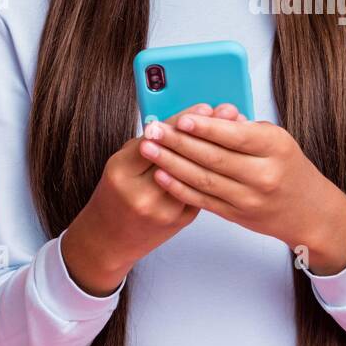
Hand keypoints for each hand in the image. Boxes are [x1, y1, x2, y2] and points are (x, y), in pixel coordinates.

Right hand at [60, 102, 241, 295]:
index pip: (157, 139)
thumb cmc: (114, 196)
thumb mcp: (121, 163)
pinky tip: (230, 155)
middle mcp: (143, 193)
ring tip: (236, 130)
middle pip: (180, 156)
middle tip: (228, 111)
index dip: (182, 120)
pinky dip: (215, 169)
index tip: (204, 106)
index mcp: (122, 173)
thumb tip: (186, 119)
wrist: (109, 240)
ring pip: (196, 174)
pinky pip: (201, 190)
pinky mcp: (181, 220)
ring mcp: (164, 210)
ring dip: (218, 149)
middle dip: (208, 130)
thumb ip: (149, 144)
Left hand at [136, 105, 345, 275]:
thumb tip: (207, 115)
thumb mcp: (277, 140)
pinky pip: (202, 199)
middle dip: (178, 142)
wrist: (308, 211)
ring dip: (171, 163)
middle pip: (214, 157)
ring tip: (149, 148)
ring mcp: (248, 198)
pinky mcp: (235, 215)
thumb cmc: (289, 168)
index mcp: (276, 148)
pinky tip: (161, 174)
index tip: (182, 118)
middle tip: (153, 129)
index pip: (235, 136)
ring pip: (203, 179)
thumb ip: (243, 129)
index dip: (206, 127)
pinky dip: (179, 186)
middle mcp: (263, 175)